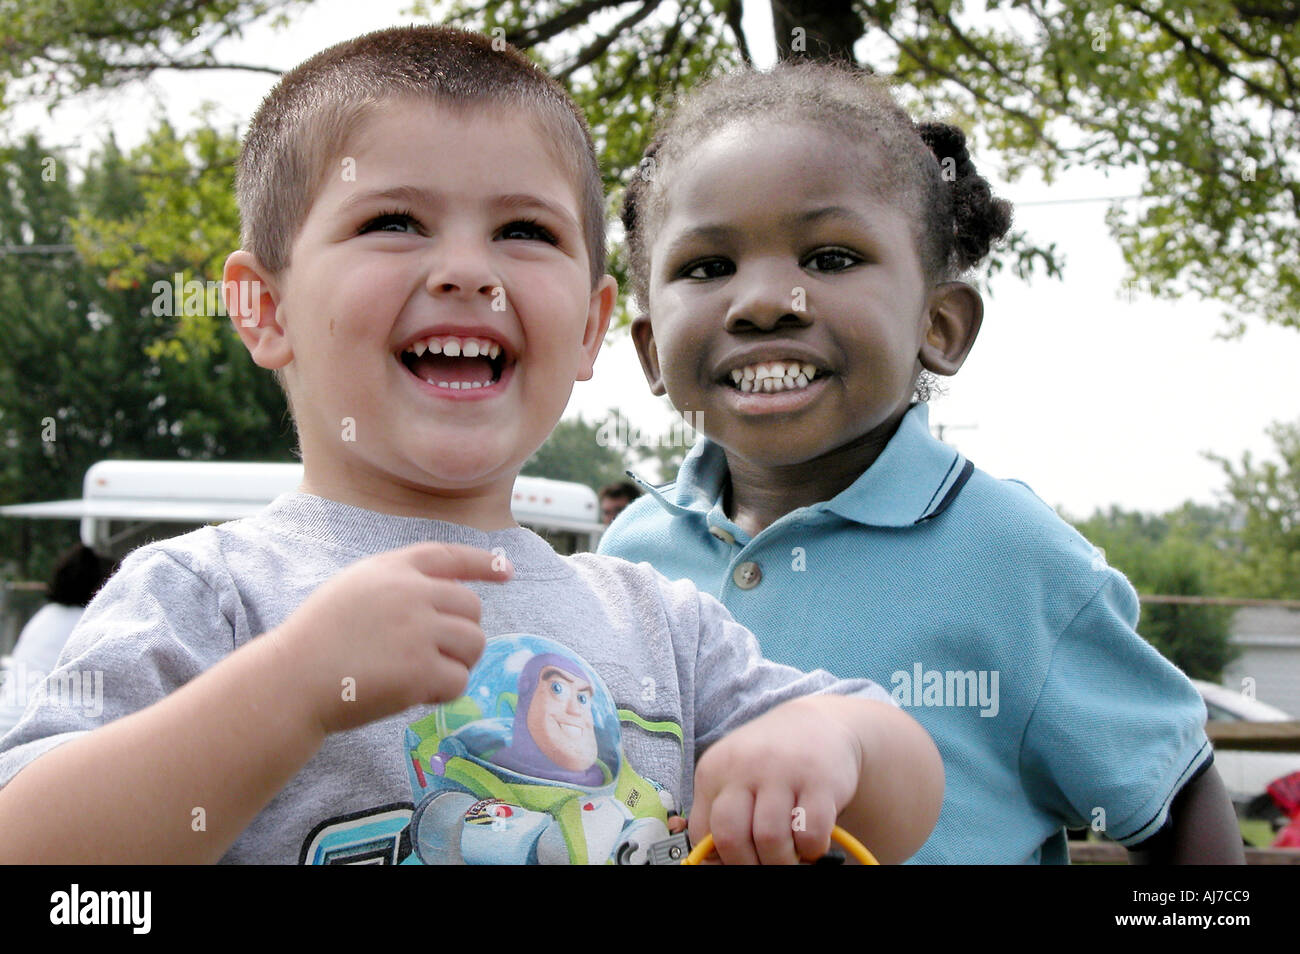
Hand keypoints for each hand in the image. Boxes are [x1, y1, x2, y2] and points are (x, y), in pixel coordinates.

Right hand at [265, 542, 511, 734]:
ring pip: (474, 643)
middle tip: (435, 656)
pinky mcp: (420, 671)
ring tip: (425, 675)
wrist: (291, 679)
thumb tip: (446, 599)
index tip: (507, 572)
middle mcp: (412, 593)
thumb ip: (397, 585)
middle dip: (462, 632)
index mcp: (393, 569)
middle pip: (471, 607)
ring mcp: (419, 631)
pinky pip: (459, 681)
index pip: (450, 556)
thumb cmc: (317, 640)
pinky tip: (416, 695)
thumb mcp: (353, 589)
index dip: (483, 563)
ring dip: (459, 663)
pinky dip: (444, 693)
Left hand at [689, 699, 860, 863]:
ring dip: (781, 860)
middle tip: (763, 863)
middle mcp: (744, 766)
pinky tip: (811, 839)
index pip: (702, 832)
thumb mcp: (733, 774)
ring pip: (770, 839)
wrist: (818, 722)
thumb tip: (714, 861)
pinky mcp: (820, 781)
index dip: (720, 859)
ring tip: (790, 853)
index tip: (737, 861)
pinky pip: (810, 833)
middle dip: (747, 863)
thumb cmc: (770, 760)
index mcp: (714, 770)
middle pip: (730, 837)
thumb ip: (721, 812)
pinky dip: (811, 848)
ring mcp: (782, 771)